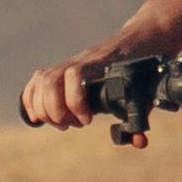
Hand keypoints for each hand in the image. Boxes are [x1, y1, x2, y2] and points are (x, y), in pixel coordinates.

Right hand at [20, 43, 166, 135]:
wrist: (145, 39)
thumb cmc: (146, 68)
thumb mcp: (149, 92)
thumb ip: (141, 118)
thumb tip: (139, 142)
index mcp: (103, 64)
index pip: (75, 75)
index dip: (74, 101)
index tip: (87, 120)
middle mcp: (83, 60)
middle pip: (51, 80)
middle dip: (55, 111)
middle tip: (73, 125)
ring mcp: (71, 62)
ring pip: (42, 79)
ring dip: (44, 108)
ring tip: (62, 123)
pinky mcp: (64, 67)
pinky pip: (38, 79)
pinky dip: (32, 99)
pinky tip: (39, 116)